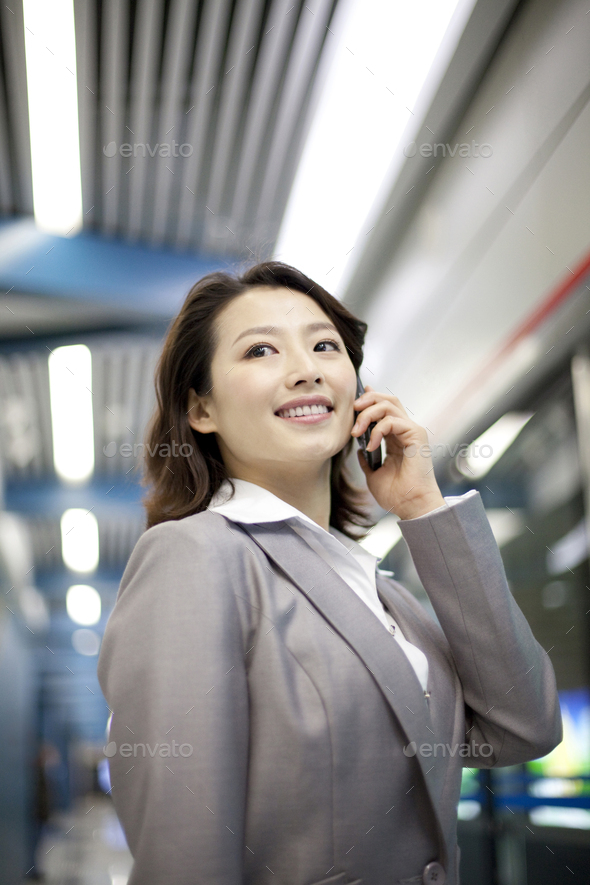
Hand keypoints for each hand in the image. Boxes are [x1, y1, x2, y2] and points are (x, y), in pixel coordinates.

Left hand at [351, 385, 445, 519]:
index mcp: (397, 438)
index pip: (385, 409)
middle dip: (368, 399)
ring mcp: (412, 431)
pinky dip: (377, 430)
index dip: (371, 398)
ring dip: (367, 414)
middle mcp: (405, 431)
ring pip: (388, 405)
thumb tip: (359, 450)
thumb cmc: (397, 495)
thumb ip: (367, 460)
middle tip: (353, 410)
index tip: (356, 399)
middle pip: (388, 400)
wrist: (410, 505)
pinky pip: (392, 420)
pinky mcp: (416, 435)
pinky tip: (371, 446)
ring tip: (357, 431)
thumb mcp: (374, 474)